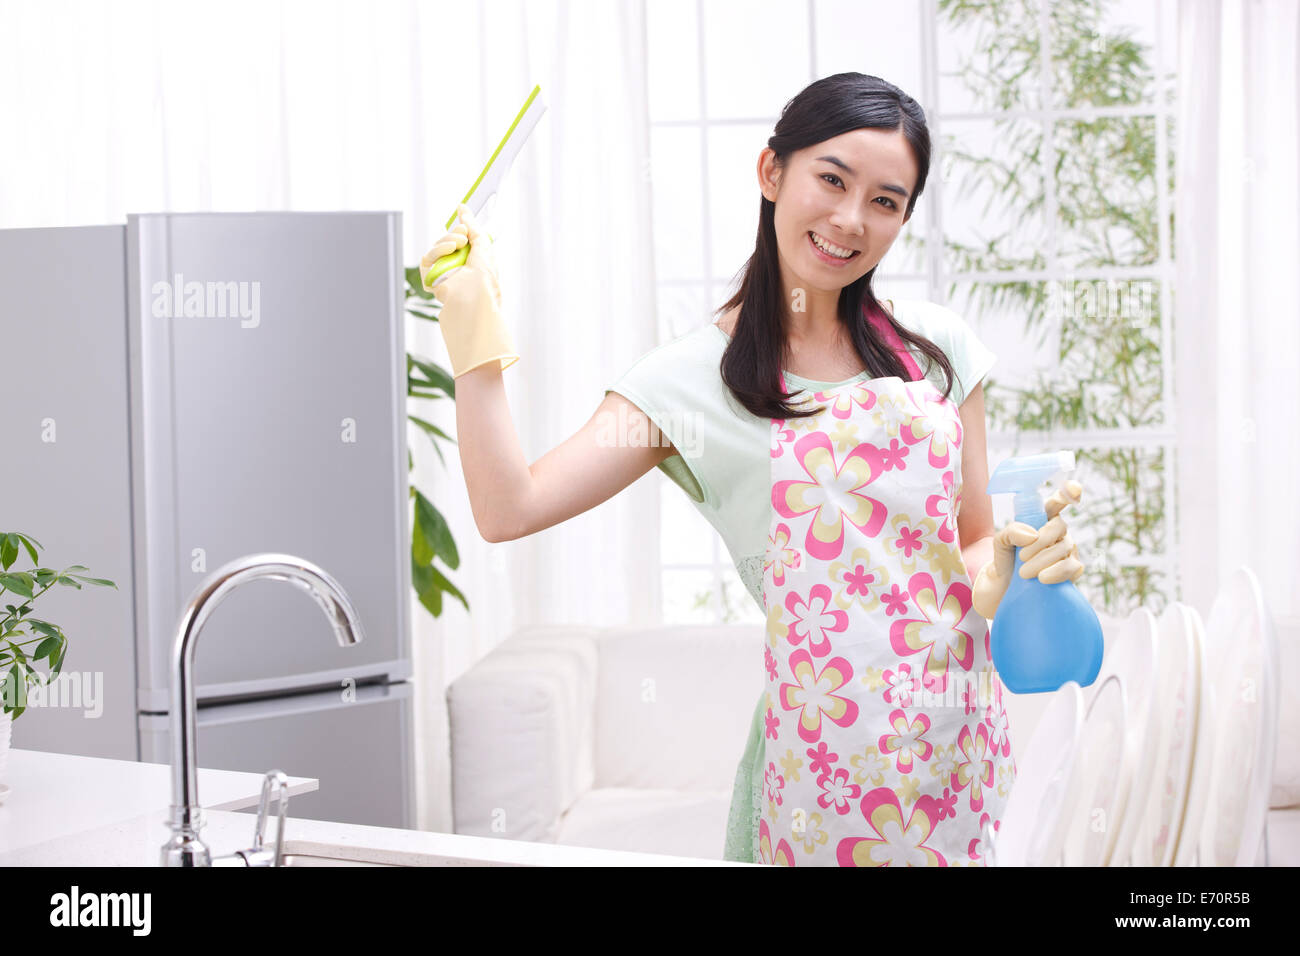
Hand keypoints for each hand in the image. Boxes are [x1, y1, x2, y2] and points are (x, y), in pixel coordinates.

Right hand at [420, 203, 499, 294]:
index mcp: (472, 262)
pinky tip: (449, 249)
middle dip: (455, 233)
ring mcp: (443, 273)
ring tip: (458, 243)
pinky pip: (428, 258)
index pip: (462, 240)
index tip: (462, 215)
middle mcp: (457, 267)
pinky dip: (438, 250)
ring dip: (448, 240)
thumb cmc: (484, 276)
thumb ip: (472, 224)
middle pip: (448, 241)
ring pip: (438, 247)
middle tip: (464, 234)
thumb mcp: (483, 243)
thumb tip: (463, 208)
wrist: (475, 295)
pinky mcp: (431, 278)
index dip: (462, 228)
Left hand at [972, 479, 1084, 619]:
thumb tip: (1032, 535)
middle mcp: (1058, 533)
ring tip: (1023, 573)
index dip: (1068, 493)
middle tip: (1021, 556)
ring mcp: (1068, 551)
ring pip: (1064, 548)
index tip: (1072, 489)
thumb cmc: (1005, 561)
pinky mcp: (1073, 570)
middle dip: (1040, 541)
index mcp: (1042, 520)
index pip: (1058, 502)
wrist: (1005, 590)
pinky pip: (1072, 567)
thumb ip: (1011, 531)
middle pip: (1059, 526)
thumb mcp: (1000, 543)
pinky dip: (1055, 572)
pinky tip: (1042, 578)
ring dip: (1042, 560)